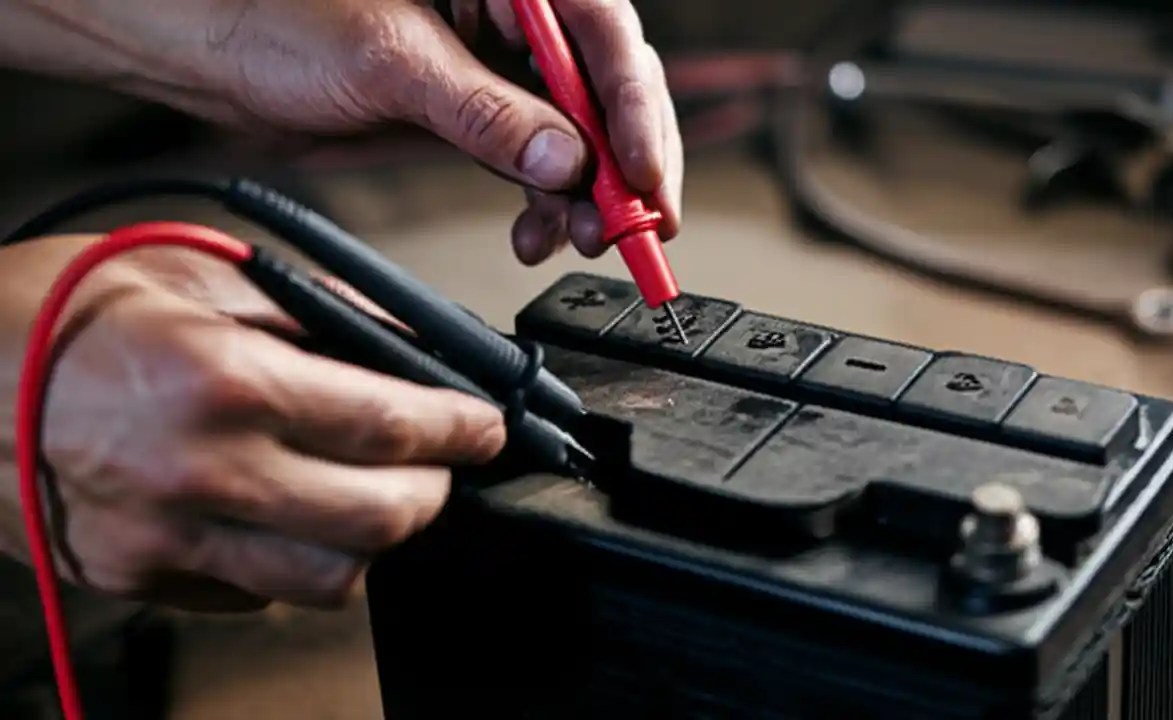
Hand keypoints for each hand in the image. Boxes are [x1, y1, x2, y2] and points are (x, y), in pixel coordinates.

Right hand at [0, 236, 505, 610]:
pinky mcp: (136, 577)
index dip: (461, 429)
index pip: (390, 424)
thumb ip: (317, 316)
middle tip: (439, 461)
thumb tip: (409, 347)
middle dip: (434, 490)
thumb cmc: (56, 309)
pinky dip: (292, 561)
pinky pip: (255, 596)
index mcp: (223, 382)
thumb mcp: (198, 274)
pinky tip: (283, 512)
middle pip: (379, 519)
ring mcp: (164, 539)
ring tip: (368, 490)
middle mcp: (199, 472)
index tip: (486, 427)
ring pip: (328, 580)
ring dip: (370, 538)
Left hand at [4, 0, 683, 263]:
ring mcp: (496, 63)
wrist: (209, 49)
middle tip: (631, 223)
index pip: (601, 30)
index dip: (633, 107)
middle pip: (606, 83)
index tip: (641, 177)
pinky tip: (537, 231)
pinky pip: (537, 157)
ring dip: (588, 192)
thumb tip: (564, 161)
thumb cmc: (272, 16)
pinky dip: (546, 201)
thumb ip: (485, 111)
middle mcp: (510, 12)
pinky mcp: (475, 108)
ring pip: (578, 130)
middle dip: (623, 160)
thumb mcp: (390, 62)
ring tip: (578, 238)